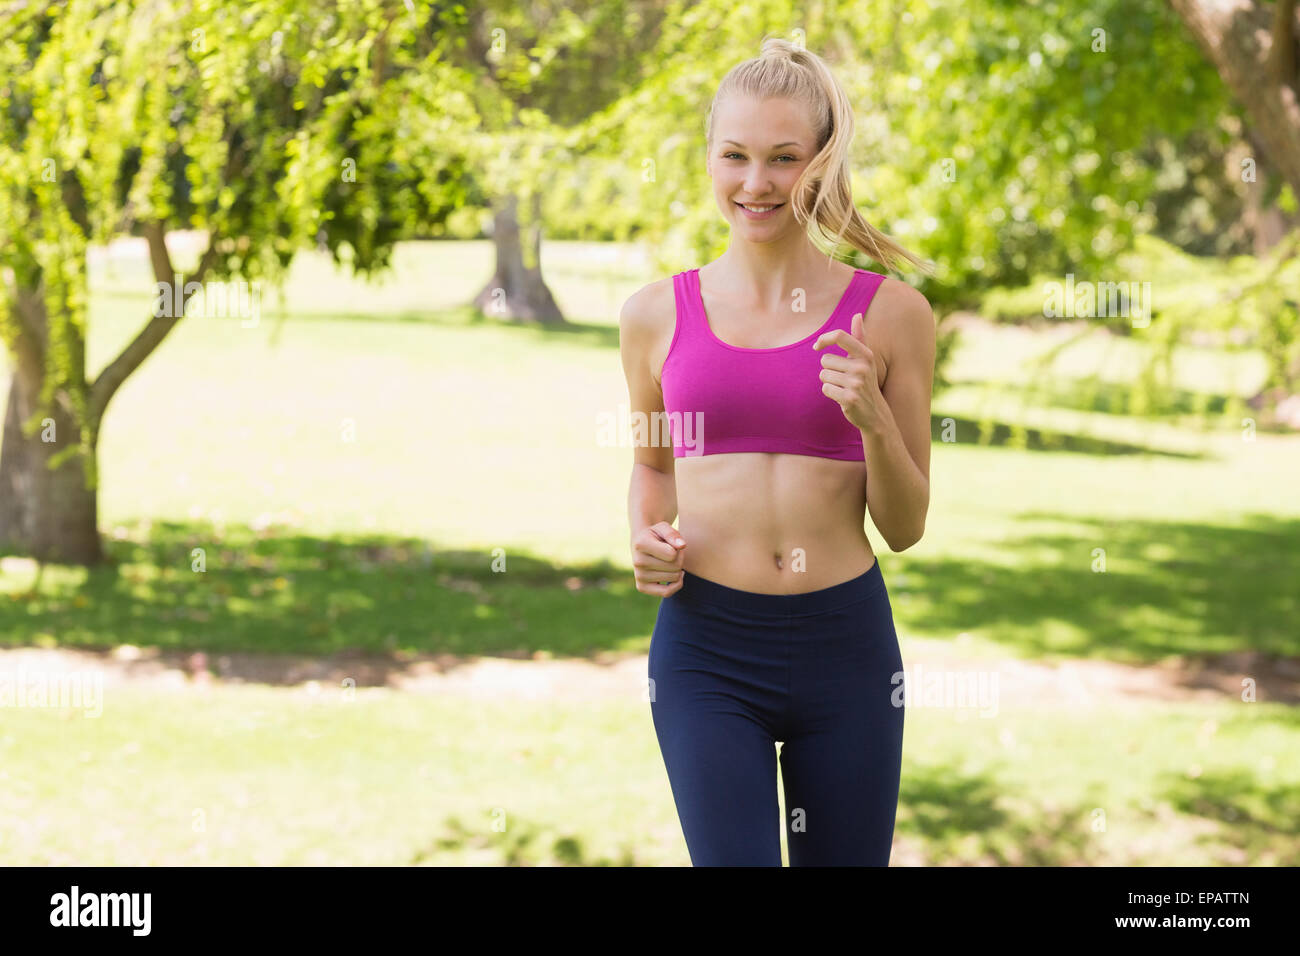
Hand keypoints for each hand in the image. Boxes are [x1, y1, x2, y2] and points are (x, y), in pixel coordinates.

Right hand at [631, 521, 685, 596]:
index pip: (672, 554)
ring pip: (674, 578)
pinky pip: (667, 592)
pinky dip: (677, 585)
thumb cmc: (656, 535)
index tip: (673, 545)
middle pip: (675, 567)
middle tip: (673, 553)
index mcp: (641, 544)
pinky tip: (676, 574)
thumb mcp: (664, 527)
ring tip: (670, 561)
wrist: (642, 544)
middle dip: (680, 559)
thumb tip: (682, 546)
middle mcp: (637, 561)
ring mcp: (639, 576)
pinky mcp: (641, 587)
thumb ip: (673, 534)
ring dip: (678, 569)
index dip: (678, 549)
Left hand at [813, 310, 886, 433]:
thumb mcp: (865, 360)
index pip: (840, 336)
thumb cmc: (866, 382)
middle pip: (825, 360)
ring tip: (843, 388)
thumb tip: (858, 315)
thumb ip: (860, 337)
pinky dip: (830, 393)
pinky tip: (842, 397)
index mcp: (866, 355)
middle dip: (829, 370)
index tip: (817, 346)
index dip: (824, 339)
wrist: (875, 413)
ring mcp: (857, 383)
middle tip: (843, 379)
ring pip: (824, 375)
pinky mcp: (849, 398)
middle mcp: (863, 367)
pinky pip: (825, 389)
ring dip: (829, 382)